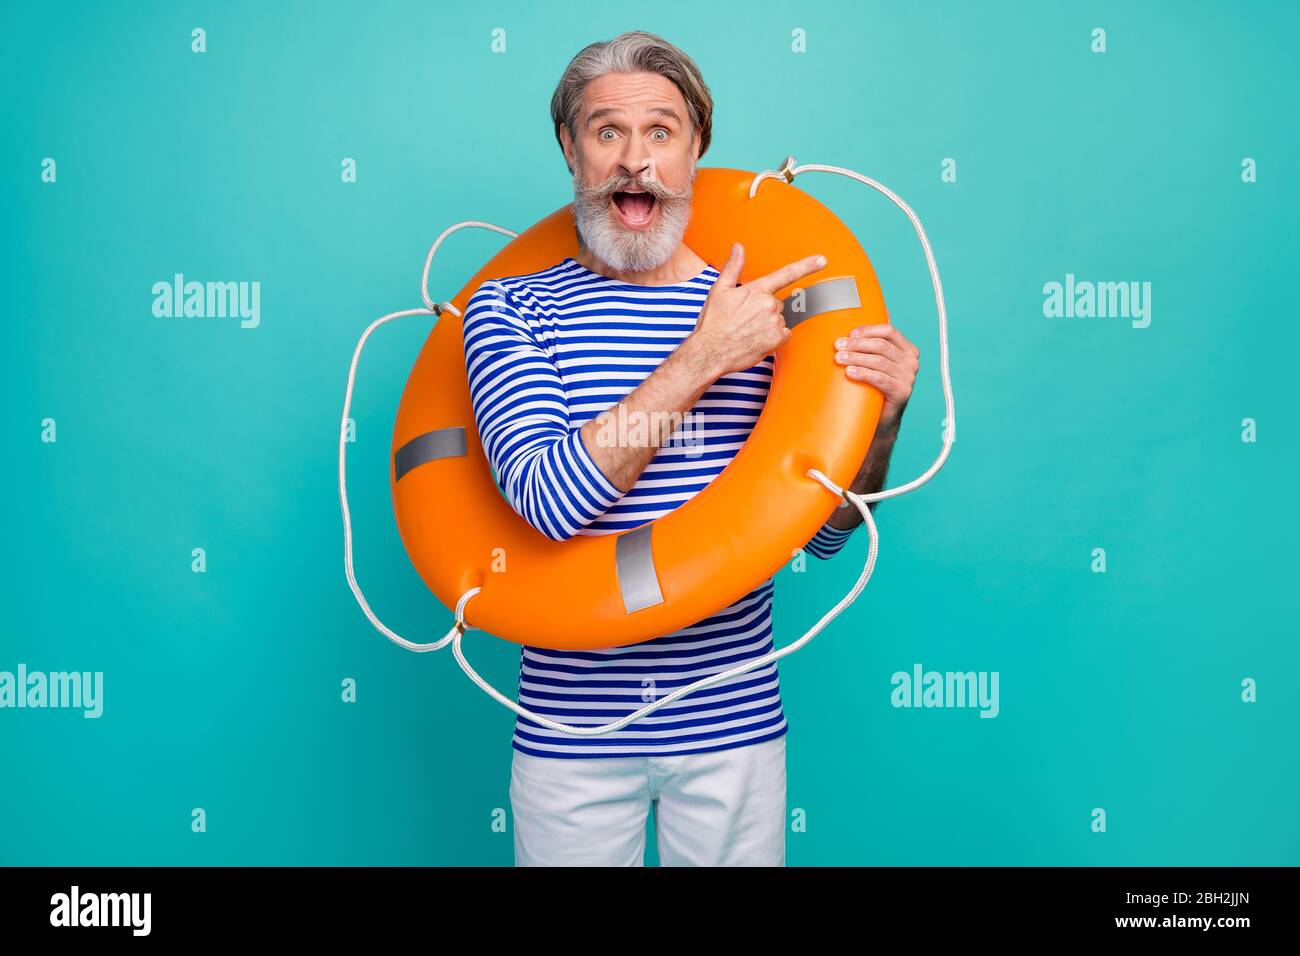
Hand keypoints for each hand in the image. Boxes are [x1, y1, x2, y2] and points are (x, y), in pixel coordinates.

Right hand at [680, 243, 826, 379]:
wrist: (710, 351)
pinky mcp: (776, 339)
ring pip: (780, 320)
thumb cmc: (713, 323)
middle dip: (766, 310)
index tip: (821, 260)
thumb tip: (738, 247)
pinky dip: (774, 338)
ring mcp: (773, 322)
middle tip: (746, 319)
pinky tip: (757, 339)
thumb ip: (733, 267)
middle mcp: (768, 305)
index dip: (806, 266)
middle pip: (778, 303)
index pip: (786, 274)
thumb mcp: (719, 290)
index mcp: (756, 290)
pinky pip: (783, 335)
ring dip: (769, 325)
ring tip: (749, 331)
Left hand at [833, 322, 918, 431]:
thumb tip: (862, 318)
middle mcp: (911, 362)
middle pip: (881, 346)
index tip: (849, 334)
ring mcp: (909, 378)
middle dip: (857, 344)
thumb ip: (873, 344)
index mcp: (908, 350)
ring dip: (856, 357)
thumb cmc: (875, 387)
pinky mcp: (902, 392)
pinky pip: (880, 379)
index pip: (888, 332)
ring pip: (879, 361)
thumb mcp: (876, 363)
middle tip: (837, 346)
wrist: (881, 419)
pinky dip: (863, 373)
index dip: (868, 330)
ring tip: (839, 358)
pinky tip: (849, 372)